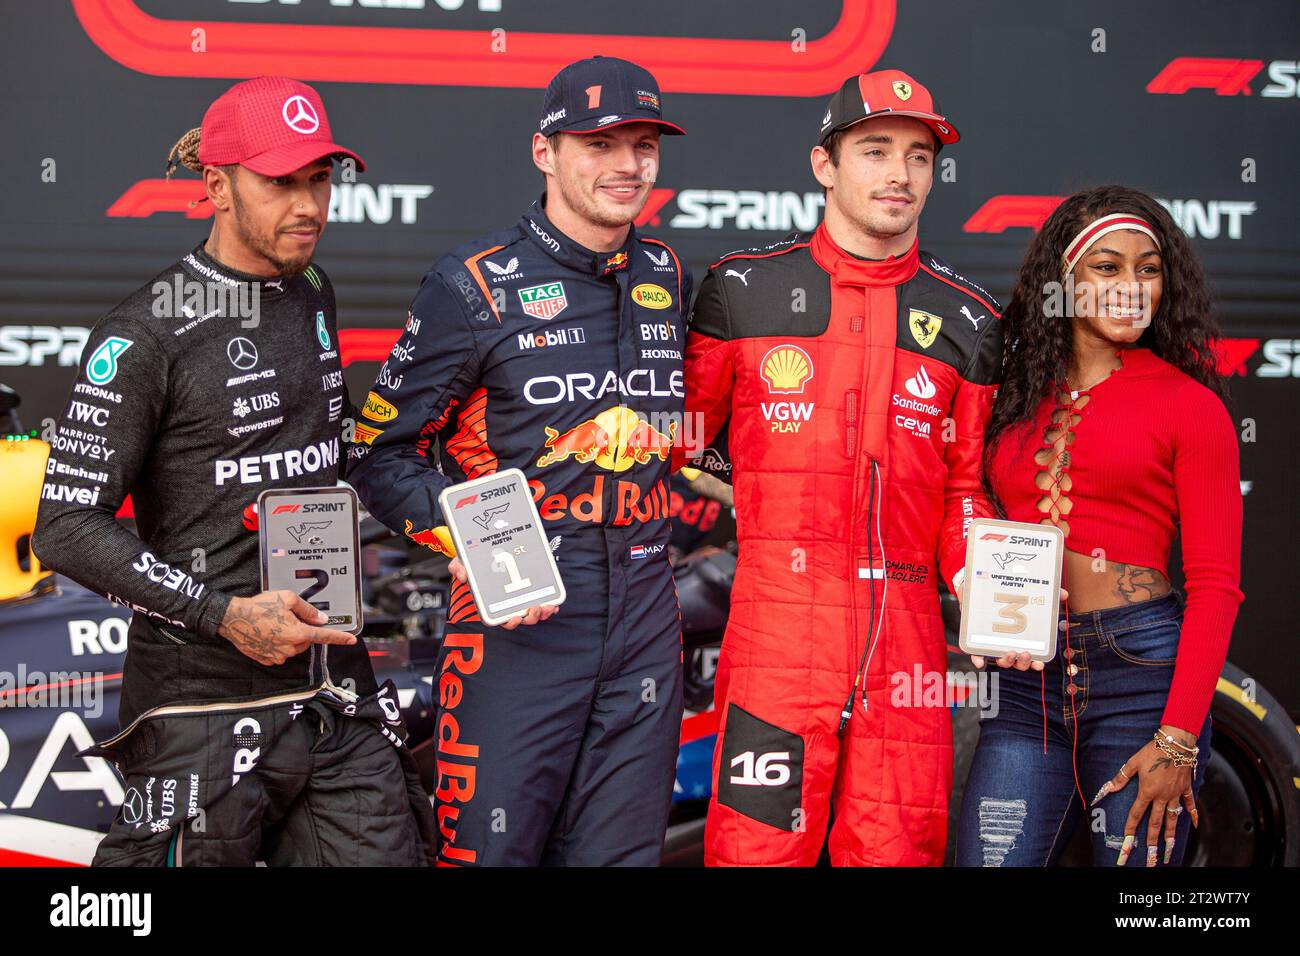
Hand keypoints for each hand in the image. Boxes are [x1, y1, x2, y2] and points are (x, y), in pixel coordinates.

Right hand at [218, 591, 355, 666]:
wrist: (233, 619)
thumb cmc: (259, 607)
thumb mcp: (287, 599)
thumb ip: (308, 610)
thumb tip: (321, 619)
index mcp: (298, 633)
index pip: (324, 636)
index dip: (339, 638)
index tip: (352, 640)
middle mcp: (290, 648)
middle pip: (306, 640)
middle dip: (301, 629)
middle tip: (285, 617)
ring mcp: (278, 656)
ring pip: (293, 647)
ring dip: (289, 637)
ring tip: (273, 624)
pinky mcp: (267, 660)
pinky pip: (280, 652)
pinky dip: (277, 644)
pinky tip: (267, 633)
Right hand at [447, 557, 558, 630]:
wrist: (490, 546)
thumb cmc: (476, 559)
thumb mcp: (464, 559)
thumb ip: (459, 566)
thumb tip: (463, 575)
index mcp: (492, 602)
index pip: (500, 619)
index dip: (508, 622)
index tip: (514, 618)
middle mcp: (508, 603)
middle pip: (521, 618)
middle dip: (531, 617)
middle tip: (535, 608)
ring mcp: (522, 598)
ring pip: (534, 613)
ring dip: (542, 612)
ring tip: (547, 606)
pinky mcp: (533, 590)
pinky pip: (543, 601)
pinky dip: (549, 604)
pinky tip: (554, 601)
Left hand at [969, 587, 1067, 670]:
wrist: (981, 587)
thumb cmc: (1007, 596)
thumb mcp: (1028, 594)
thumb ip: (1047, 595)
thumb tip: (1064, 594)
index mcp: (1022, 638)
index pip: (1031, 656)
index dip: (1036, 663)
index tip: (1040, 664)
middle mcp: (1008, 644)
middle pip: (1017, 662)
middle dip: (1022, 662)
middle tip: (1025, 654)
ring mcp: (992, 643)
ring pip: (1000, 660)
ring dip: (1006, 661)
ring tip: (1010, 652)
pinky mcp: (977, 638)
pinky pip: (977, 653)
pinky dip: (978, 659)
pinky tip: (980, 662)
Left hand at [1091, 724, 1198, 865]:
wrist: (1175, 743)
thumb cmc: (1152, 751)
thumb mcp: (1132, 763)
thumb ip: (1120, 778)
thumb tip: (1106, 790)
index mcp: (1147, 792)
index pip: (1136, 815)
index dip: (1130, 831)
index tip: (1127, 846)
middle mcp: (1162, 797)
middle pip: (1156, 824)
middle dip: (1152, 844)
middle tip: (1151, 860)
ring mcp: (1176, 794)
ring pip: (1173, 820)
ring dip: (1170, 837)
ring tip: (1168, 853)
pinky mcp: (1186, 789)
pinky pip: (1190, 804)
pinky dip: (1192, 814)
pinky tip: (1195, 826)